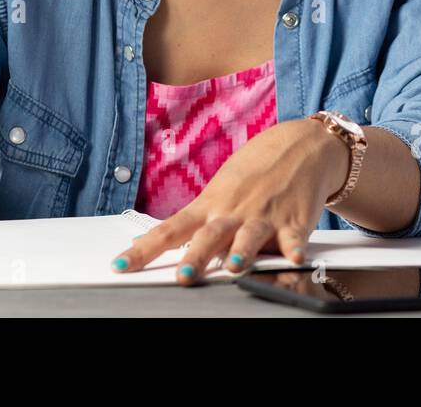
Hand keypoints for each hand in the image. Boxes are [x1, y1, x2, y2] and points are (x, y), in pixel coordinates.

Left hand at [110, 117, 348, 284]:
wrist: (300, 145)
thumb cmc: (255, 170)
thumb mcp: (221, 189)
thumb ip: (199, 220)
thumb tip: (162, 244)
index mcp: (210, 205)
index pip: (169, 230)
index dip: (143, 249)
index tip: (120, 265)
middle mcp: (232, 212)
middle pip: (208, 237)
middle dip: (195, 257)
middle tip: (182, 276)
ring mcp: (263, 216)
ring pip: (249, 238)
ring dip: (241, 252)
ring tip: (235, 267)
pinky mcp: (294, 222)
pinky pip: (293, 239)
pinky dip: (295, 250)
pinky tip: (296, 259)